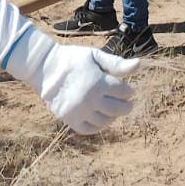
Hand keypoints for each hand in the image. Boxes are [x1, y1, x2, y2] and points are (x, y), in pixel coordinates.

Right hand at [5, 29, 139, 133]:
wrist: (44, 67)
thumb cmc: (73, 59)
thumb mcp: (95, 56)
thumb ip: (117, 63)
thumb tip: (139, 64)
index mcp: (98, 82)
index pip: (124, 92)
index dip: (128, 90)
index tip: (127, 88)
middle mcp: (90, 99)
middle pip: (118, 110)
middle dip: (126, 106)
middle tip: (126, 102)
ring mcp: (79, 111)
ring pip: (105, 121)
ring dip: (112, 116)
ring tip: (111, 108)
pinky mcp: (70, 119)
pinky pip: (89, 129)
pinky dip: (98, 125)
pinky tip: (100, 117)